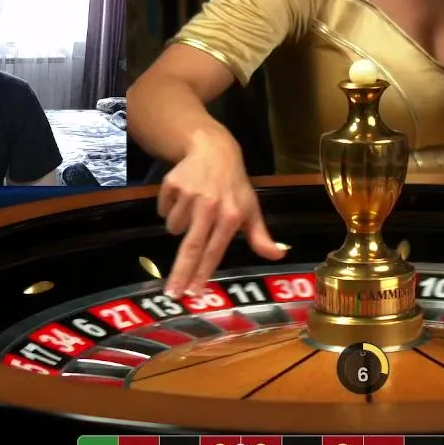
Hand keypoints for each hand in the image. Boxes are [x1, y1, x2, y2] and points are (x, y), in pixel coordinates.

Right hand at [157, 131, 285, 296]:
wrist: (213, 150)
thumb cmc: (234, 186)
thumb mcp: (251, 208)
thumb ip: (260, 236)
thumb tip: (279, 254)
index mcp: (231, 215)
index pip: (215, 251)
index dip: (204, 274)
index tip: (195, 294)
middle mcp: (210, 206)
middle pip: (192, 247)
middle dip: (181, 273)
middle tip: (172, 294)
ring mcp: (189, 194)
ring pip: (174, 228)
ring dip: (180, 226)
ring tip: (194, 211)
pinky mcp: (171, 184)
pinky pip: (164, 211)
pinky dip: (170, 209)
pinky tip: (184, 198)